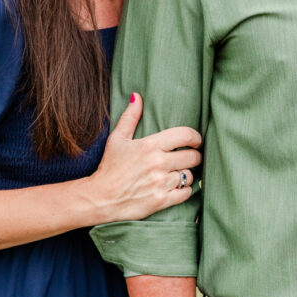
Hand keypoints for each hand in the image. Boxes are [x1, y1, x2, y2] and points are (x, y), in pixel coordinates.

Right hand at [91, 93, 201, 222]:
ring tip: (177, 173)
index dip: (195, 138)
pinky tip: (176, 187)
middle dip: (194, 156)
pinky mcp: (162, 200)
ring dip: (186, 174)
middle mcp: (158, 163)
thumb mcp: (117, 139)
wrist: (100, 198)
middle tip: (189, 157)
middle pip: (193, 157)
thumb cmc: (109, 167)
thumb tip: (137, 96)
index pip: (186, 135)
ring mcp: (161, 183)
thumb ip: (130, 117)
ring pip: (189, 175)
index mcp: (150, 145)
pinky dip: (184, 190)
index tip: (195, 141)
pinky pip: (186, 193)